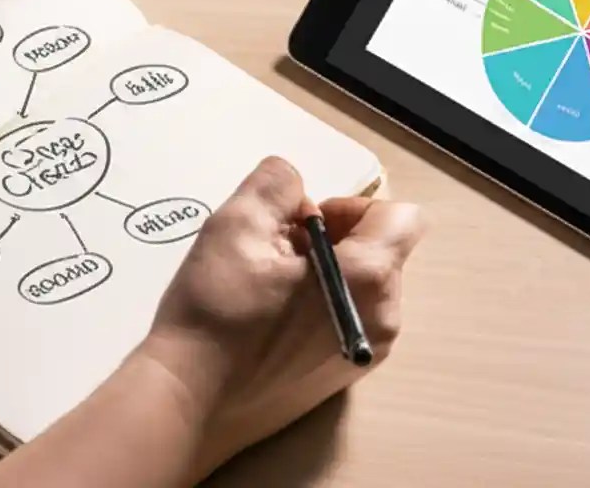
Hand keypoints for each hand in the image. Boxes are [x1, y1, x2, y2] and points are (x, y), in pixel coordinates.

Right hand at [144, 156, 423, 478]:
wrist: (189, 404)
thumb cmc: (215, 316)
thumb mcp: (236, 225)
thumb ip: (276, 184)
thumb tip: (295, 188)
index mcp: (368, 279)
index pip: (399, 216)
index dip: (352, 206)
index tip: (305, 222)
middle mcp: (382, 320)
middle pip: (381, 252)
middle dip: (334, 238)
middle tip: (276, 250)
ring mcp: (365, 353)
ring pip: (362, 287)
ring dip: (323, 272)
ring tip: (267, 284)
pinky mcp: (341, 377)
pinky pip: (347, 320)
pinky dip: (317, 306)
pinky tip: (269, 316)